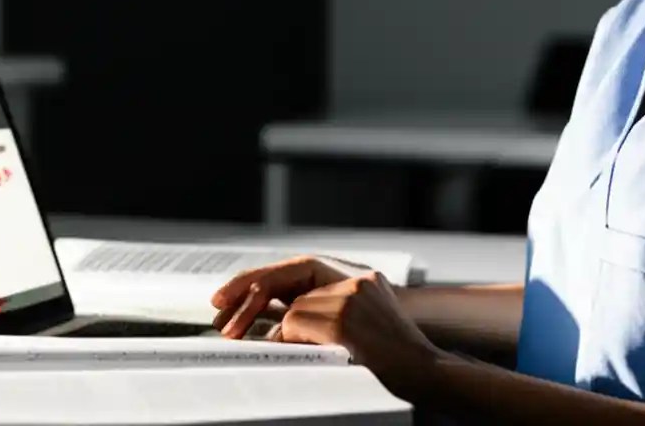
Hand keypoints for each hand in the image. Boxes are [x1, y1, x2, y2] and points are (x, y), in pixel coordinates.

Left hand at [210, 257, 441, 398]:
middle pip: (291, 278)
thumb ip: (324, 316)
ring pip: (293, 309)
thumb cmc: (394, 362)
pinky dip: (292, 341)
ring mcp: (351, 297)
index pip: (302, 269)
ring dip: (287, 332)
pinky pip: (296, 325)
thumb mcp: (359, 330)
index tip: (233, 291)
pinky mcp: (344, 319)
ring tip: (310, 345)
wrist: (427, 375)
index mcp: (362, 279)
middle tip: (218, 307)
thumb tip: (278, 323)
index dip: (266, 277)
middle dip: (251, 292)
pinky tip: (312, 352)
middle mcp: (357, 281)